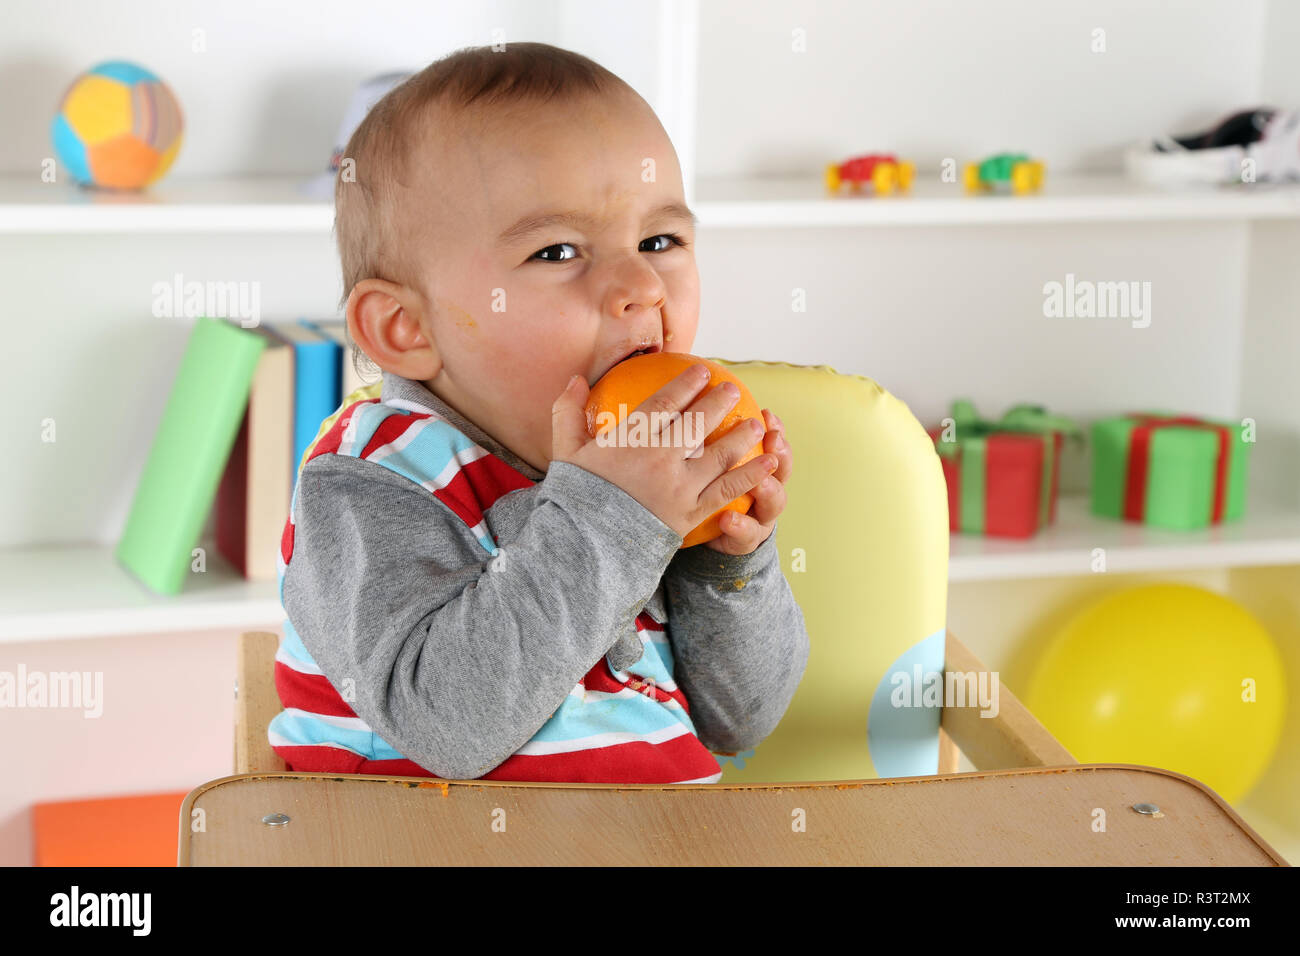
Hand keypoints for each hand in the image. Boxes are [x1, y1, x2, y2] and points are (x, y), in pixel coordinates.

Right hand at [550, 364, 780, 544]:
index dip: (686, 383)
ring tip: (757, 423)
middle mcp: (662, 458)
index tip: (702, 371)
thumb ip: (569, 412)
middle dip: (718, 402)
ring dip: (741, 436)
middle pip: (698, 422)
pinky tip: (769, 463)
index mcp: (633, 440)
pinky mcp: (691, 512)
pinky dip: (751, 475)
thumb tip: (575, 379)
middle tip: (732, 389)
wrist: (587, 546)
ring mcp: (680, 486)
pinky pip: (727, 490)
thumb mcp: (565, 452)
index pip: (666, 402)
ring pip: (719, 454)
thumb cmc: (575, 498)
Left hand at [704, 408, 790, 554]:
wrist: (706, 538)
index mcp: (761, 468)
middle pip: (782, 470)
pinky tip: (727, 520)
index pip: (775, 444)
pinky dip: (739, 527)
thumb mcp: (707, 462)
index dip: (776, 429)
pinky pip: (745, 536)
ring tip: (760, 484)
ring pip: (774, 504)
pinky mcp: (744, 542)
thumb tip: (697, 396)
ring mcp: (759, 517)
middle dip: (781, 454)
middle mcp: (766, 491)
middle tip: (772, 440)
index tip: (767, 414)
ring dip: (768, 491)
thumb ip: (707, 436)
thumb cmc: (705, 491)